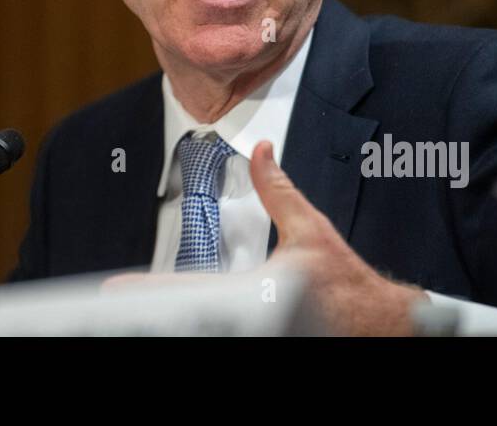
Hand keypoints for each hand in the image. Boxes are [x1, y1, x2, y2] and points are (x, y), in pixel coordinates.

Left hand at [101, 140, 426, 334]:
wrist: (383, 326)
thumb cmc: (347, 283)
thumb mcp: (311, 230)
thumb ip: (279, 191)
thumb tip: (262, 151)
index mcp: (259, 291)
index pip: (189, 292)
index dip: (146, 293)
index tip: (112, 289)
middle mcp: (257, 322)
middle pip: (191, 324)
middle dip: (153, 318)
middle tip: (114, 308)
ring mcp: (265, 339)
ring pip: (209, 336)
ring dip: (176, 327)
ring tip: (136, 322)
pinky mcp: (271, 346)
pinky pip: (231, 340)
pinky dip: (206, 333)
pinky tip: (175, 328)